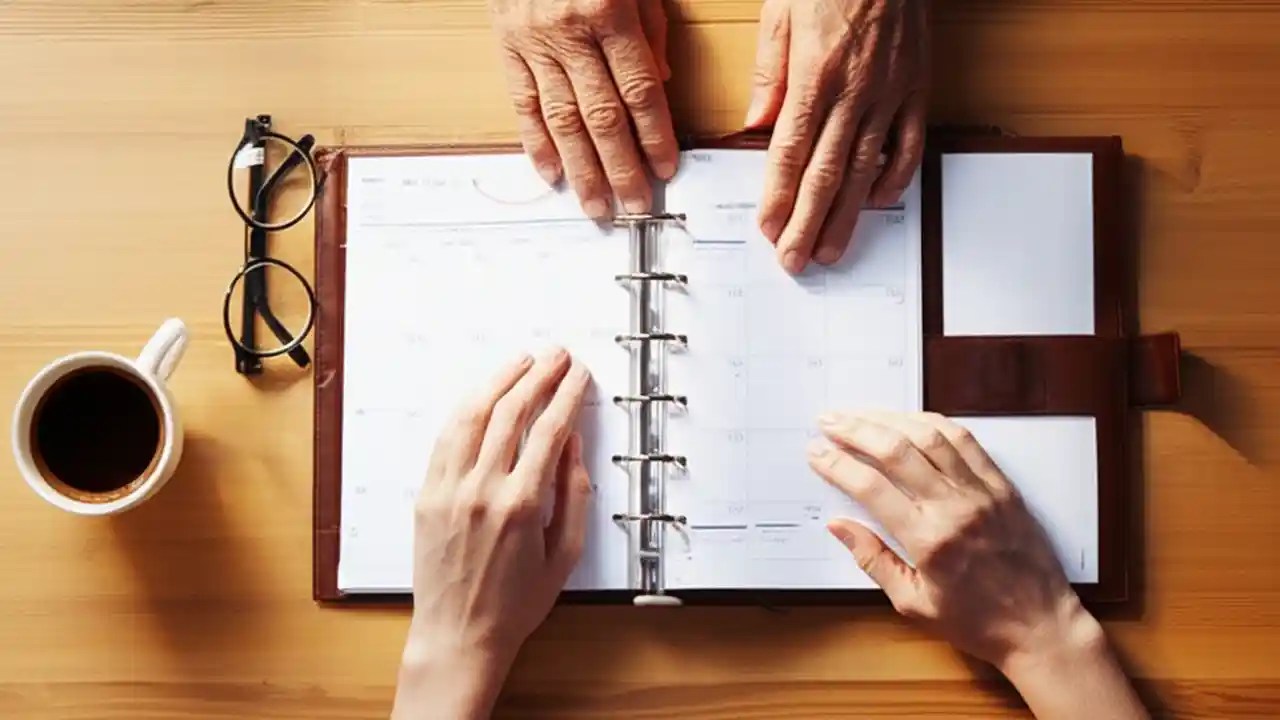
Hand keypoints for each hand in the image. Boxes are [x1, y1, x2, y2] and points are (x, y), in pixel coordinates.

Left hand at [392, 349, 591, 719]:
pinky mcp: (427, 494)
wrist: (459, 634)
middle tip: (557, 356)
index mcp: (522, 505)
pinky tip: (483, 394)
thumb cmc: (516, 603)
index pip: (550, 430)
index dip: (567, 394)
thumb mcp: (564, 554)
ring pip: (474, 414)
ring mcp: (449, 489)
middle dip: (538, 375)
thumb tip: (573, 444)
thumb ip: (574, 495)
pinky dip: (467, 409)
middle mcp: (482, 490)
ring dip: (500, 380)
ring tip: (521, 360)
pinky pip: (447, 438)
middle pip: (512, 411)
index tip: (579, 374)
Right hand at [489, 0, 678, 218]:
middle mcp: (569, 33)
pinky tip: (552, 174)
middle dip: (621, 169)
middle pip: (602, 117)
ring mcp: (533, 43)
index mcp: (609, 12)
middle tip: (634, 207)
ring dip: (582, 170)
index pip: (639, 91)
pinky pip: (523, 103)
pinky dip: (537, 143)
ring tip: (597, 206)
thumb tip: (660, 86)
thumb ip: (651, 28)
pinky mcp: (506, 46)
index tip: (665, 170)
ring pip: (562, 120)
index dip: (655, 136)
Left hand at [748, 0, 928, 272]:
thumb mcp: (782, 10)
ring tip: (831, 249)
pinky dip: (894, 179)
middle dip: (807, 224)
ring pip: (864, 170)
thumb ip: (768, 70)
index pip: (790, 153)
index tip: (769, 229)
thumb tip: (757, 120)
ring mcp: (890, 94)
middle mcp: (854, 91)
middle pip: (825, 174)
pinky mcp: (917, 89)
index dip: (779, 198)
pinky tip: (875, 203)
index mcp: (815, 74)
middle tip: (795, 259)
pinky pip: (908, 146)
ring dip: (846, 217)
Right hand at [809, 411, 1147, 718]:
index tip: (816, 452)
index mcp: (928, 541)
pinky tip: (910, 420)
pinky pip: (965, 441)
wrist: (1040, 625)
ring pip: (929, 436)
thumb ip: (873, 560)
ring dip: (890, 419)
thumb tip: (838, 525)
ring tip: (861, 414)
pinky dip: (933, 424)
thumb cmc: (978, 622)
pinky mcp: (1002, 486)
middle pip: (896, 451)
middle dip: (855, 430)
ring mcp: (981, 492)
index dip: (836, 465)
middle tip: (829, 421)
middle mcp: (954, 508)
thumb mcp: (913, 604)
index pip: (870, 487)